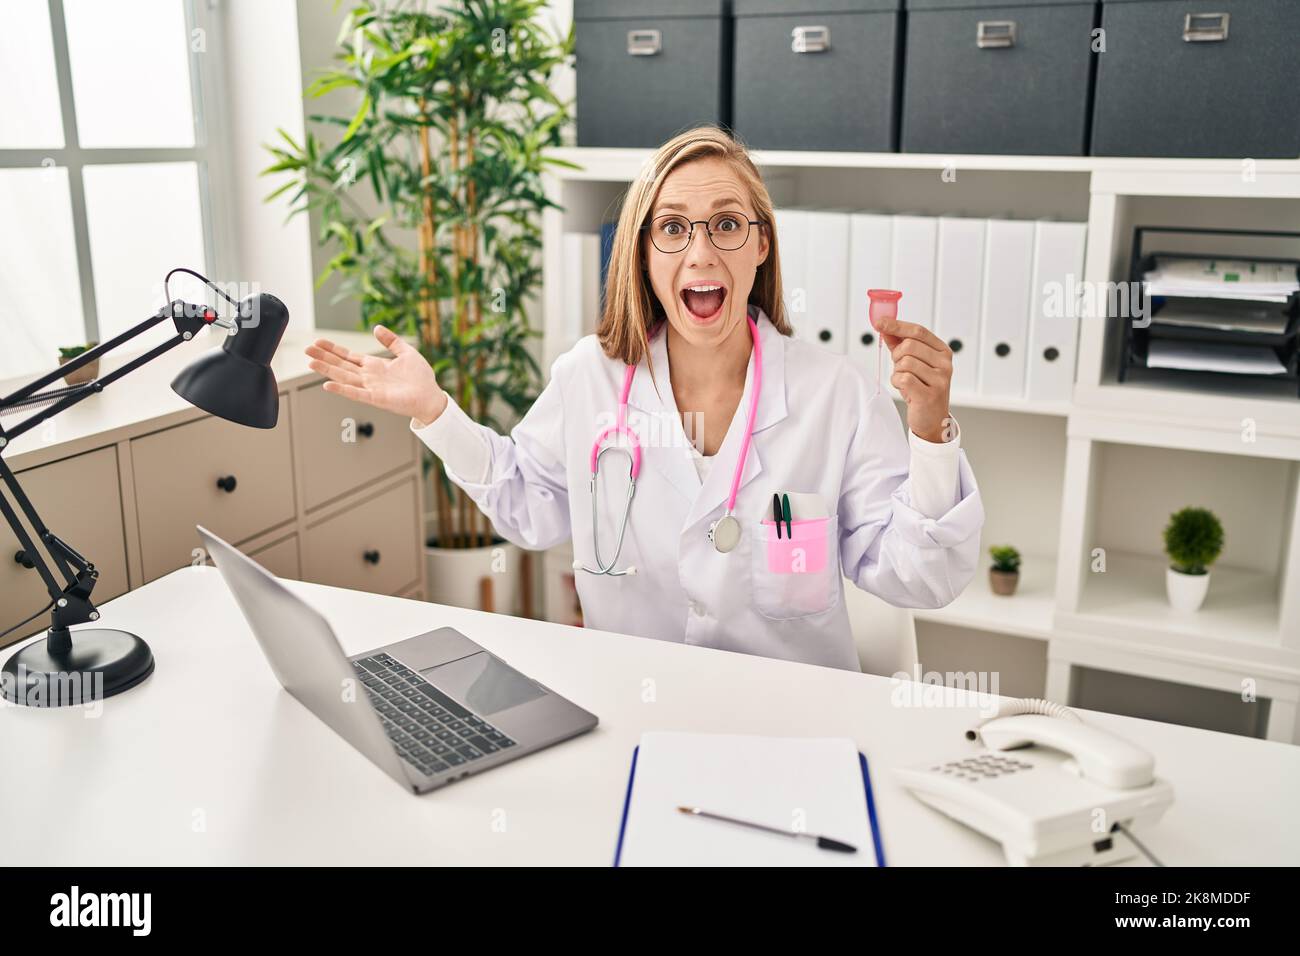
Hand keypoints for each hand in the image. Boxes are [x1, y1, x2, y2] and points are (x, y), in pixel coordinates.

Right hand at [305, 325, 446, 425]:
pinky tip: (328, 384)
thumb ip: (391, 340)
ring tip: (311, 363)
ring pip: (344, 377)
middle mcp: (369, 376)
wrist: (431, 396)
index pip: (348, 356)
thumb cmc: (421, 378)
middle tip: (307, 350)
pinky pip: (356, 393)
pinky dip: (342, 389)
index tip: (318, 342)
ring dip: (327, 370)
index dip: (333, 349)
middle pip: (341, 365)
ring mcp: (371, 387)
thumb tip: (377, 327)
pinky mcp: (376, 398)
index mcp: (374, 366)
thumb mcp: (406, 352)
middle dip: (324, 357)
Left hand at [875, 316, 953, 442]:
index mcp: (942, 351)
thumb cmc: (921, 388)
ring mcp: (940, 379)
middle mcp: (945, 363)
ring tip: (907, 382)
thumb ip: (899, 344)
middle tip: (901, 368)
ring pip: (904, 363)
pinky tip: (906, 390)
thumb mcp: (912, 363)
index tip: (879, 323)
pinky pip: (903, 379)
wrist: (932, 419)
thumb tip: (884, 325)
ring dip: (897, 372)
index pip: (918, 331)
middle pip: (908, 346)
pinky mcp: (930, 394)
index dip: (897, 326)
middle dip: (896, 357)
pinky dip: (898, 383)